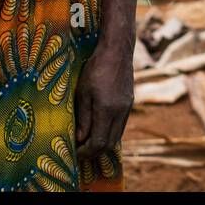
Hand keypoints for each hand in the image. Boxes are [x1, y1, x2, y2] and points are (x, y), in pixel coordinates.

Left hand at [75, 45, 132, 159]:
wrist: (117, 51)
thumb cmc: (96, 69)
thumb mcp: (83, 93)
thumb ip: (84, 118)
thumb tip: (81, 139)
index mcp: (107, 110)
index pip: (98, 142)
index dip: (86, 152)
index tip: (74, 153)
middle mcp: (121, 112)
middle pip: (110, 143)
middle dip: (94, 152)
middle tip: (80, 152)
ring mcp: (127, 108)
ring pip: (117, 136)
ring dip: (103, 144)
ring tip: (88, 142)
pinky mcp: (129, 103)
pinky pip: (121, 126)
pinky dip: (110, 133)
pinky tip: (99, 129)